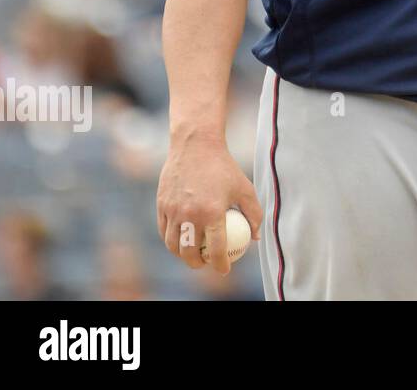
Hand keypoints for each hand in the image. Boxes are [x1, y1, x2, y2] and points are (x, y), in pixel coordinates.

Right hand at [156, 129, 261, 274]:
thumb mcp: (245, 189)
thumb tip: (254, 237)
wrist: (196, 146)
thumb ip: (253, 214)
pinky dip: (171, 239)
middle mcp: (190, 214)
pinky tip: (180, 239)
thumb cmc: (224, 168)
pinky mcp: (161, 205)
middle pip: (189, 253)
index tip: (225, 269)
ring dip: (181, 255)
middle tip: (205, 263)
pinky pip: (164, 230)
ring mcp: (173, 210)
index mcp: (212, 212)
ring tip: (191, 254)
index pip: (216, 249)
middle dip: (197, 264)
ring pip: (173, 245)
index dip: (220, 264)